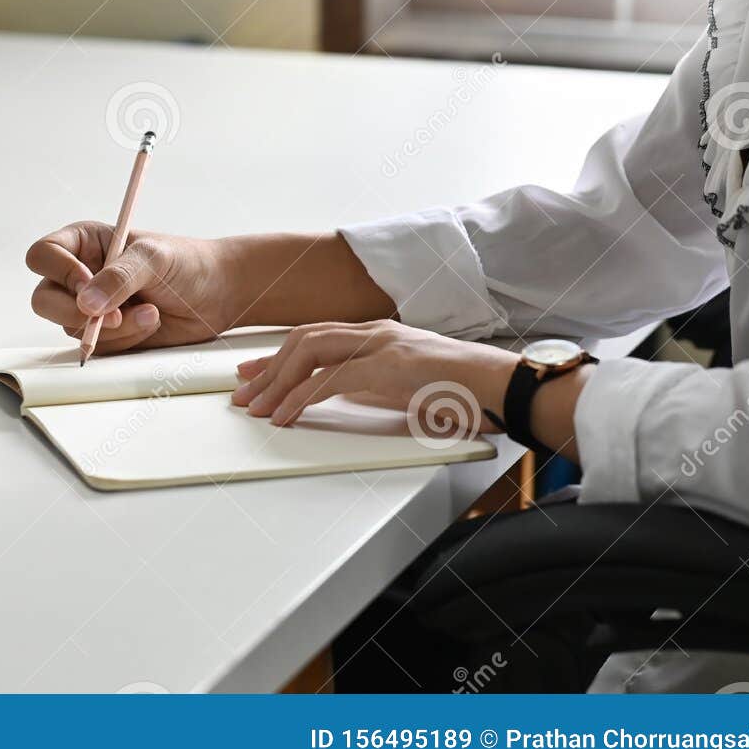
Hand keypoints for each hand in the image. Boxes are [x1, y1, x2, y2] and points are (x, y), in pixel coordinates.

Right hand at [25, 222, 240, 354]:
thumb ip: (118, 277)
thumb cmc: (187, 263)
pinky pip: (97, 347)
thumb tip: (86, 303)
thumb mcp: (153, 259)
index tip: (88, 283)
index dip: (59, 271)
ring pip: (71, 328)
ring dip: (114, 328)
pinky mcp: (106, 334)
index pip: (43, 255)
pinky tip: (150, 323)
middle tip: (112, 316)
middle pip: (44, 299)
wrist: (217, 294)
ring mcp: (90, 308)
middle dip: (75, 313)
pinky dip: (125, 340)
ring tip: (150, 312)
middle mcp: (79, 275)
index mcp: (83, 243)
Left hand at [231, 320, 517, 431]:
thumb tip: (347, 399)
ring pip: (308, 353)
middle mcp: (376, 333)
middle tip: (242, 393)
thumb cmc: (467, 393)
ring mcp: (382, 346)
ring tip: (256, 408)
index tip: (254, 374)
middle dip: (267, 368)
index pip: (316, 337)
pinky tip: (284, 415)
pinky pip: (328, 380)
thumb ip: (378, 387)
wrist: (506, 388)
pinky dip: (300, 398)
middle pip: (303, 340)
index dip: (279, 357)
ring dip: (276, 382)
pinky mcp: (388, 367)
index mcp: (381, 335)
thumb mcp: (411, 387)